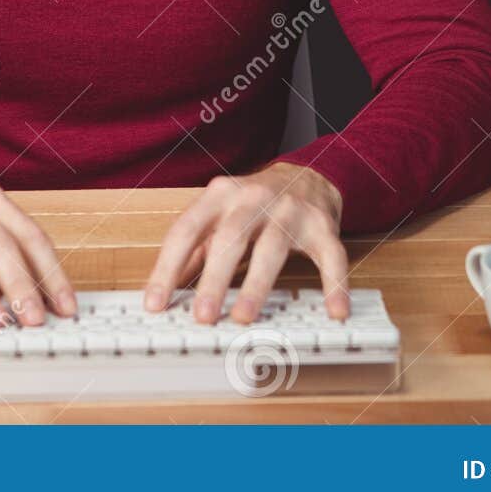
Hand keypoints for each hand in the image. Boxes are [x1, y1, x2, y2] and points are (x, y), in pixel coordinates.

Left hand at [144, 163, 348, 324]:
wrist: (308, 174)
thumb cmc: (255, 202)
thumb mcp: (219, 214)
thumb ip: (194, 248)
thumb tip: (166, 287)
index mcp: (220, 196)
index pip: (186, 231)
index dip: (168, 268)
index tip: (155, 302)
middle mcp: (253, 198)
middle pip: (230, 238)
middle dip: (214, 279)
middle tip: (201, 315)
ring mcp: (290, 211)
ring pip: (272, 249)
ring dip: (257, 286)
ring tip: (242, 317)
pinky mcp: (322, 227)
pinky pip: (330, 257)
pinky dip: (334, 284)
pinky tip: (335, 311)